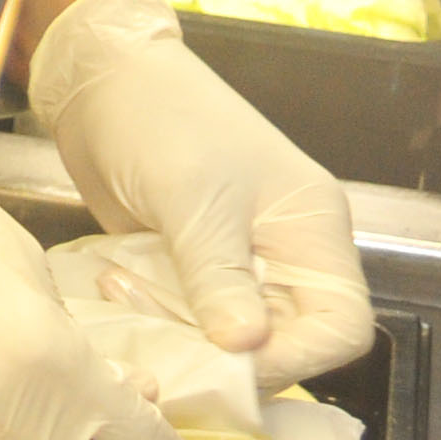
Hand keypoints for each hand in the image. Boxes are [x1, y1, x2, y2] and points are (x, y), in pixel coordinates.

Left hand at [31, 0, 373, 387]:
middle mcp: (283, 255)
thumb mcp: (194, 197)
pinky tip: (114, 285)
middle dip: (223, 353)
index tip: (231, 359)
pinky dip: (153, 317)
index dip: (297, 356)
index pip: (340, 326)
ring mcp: (233, 264)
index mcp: (311, 231)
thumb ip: (220, 274)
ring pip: (226, 339)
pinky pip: (185, 319)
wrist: (100, 81)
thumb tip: (247, 349)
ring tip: (124, 290)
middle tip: (162, 333)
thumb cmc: (162, 120)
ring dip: (176, 334)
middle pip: (283, 342)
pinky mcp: (187, 268)